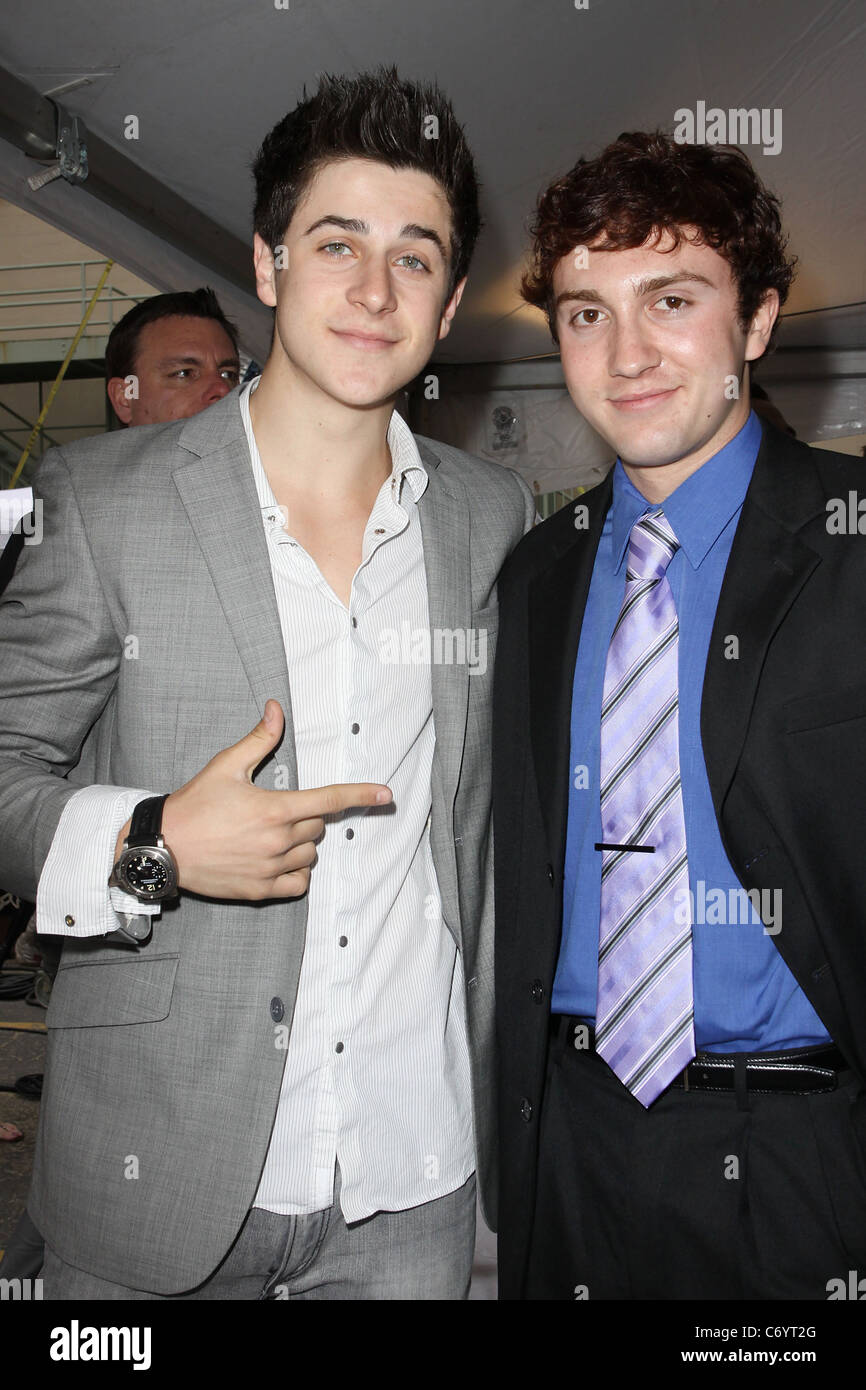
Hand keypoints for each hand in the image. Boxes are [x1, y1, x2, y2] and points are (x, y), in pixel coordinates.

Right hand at [114, 700, 391, 900]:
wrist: (163, 847)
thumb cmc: (194, 806)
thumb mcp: (226, 766)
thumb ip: (258, 739)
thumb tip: (276, 709)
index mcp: (274, 809)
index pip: (329, 800)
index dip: (361, 794)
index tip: (385, 794)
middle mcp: (278, 841)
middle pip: (318, 827)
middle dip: (306, 817)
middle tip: (275, 811)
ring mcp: (270, 869)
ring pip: (311, 854)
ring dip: (302, 844)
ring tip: (271, 835)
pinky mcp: (260, 890)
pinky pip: (299, 882)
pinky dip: (297, 871)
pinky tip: (279, 861)